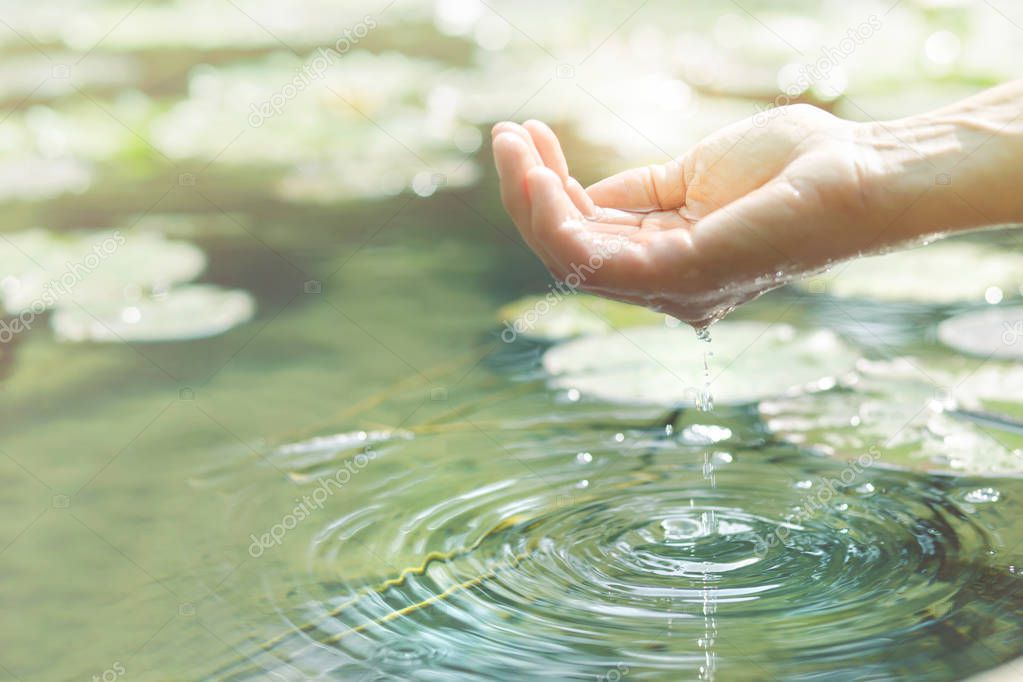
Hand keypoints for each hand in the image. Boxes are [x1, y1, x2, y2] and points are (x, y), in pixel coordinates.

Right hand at [492, 107, 881, 326]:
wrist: (857, 169)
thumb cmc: (792, 167)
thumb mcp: (693, 175)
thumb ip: (638, 193)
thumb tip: (584, 194)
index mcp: (668, 262)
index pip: (588, 238)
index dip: (549, 190)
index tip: (527, 138)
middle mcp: (664, 285)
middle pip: (569, 250)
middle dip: (527, 193)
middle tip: (504, 138)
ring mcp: (671, 286)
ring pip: (569, 258)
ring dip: (528, 201)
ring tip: (510, 147)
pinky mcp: (681, 275)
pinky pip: (592, 259)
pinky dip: (554, 218)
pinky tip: (537, 175)